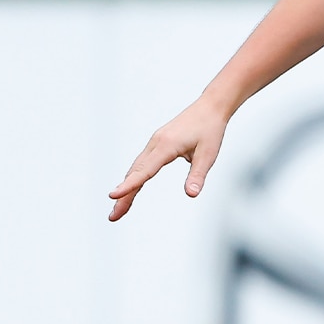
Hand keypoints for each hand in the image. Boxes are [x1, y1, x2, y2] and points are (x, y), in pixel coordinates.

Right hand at [108, 98, 230, 220]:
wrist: (210, 107)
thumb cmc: (210, 130)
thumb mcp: (208, 154)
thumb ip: (198, 175)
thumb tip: (191, 194)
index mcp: (166, 146)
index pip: (144, 170)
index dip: (129, 185)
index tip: (113, 196)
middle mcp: (155, 143)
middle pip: (135, 173)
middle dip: (123, 195)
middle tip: (114, 216)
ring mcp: (154, 142)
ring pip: (136, 168)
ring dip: (127, 188)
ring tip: (119, 209)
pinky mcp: (157, 143)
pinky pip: (142, 163)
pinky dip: (134, 177)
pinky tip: (131, 189)